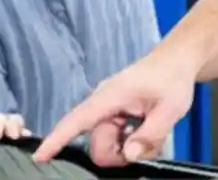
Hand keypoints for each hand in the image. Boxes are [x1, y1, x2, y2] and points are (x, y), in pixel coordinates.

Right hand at [32, 53, 195, 165]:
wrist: (178, 60)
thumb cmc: (173, 77)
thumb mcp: (170, 109)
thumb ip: (150, 135)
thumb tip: (128, 155)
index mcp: (110, 96)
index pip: (77, 121)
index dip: (56, 140)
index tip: (39, 156)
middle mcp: (104, 104)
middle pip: (98, 144)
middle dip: (119, 154)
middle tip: (147, 145)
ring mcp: (110, 111)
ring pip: (109, 145)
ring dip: (130, 148)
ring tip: (153, 132)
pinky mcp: (117, 116)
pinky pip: (118, 139)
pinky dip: (133, 142)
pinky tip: (149, 130)